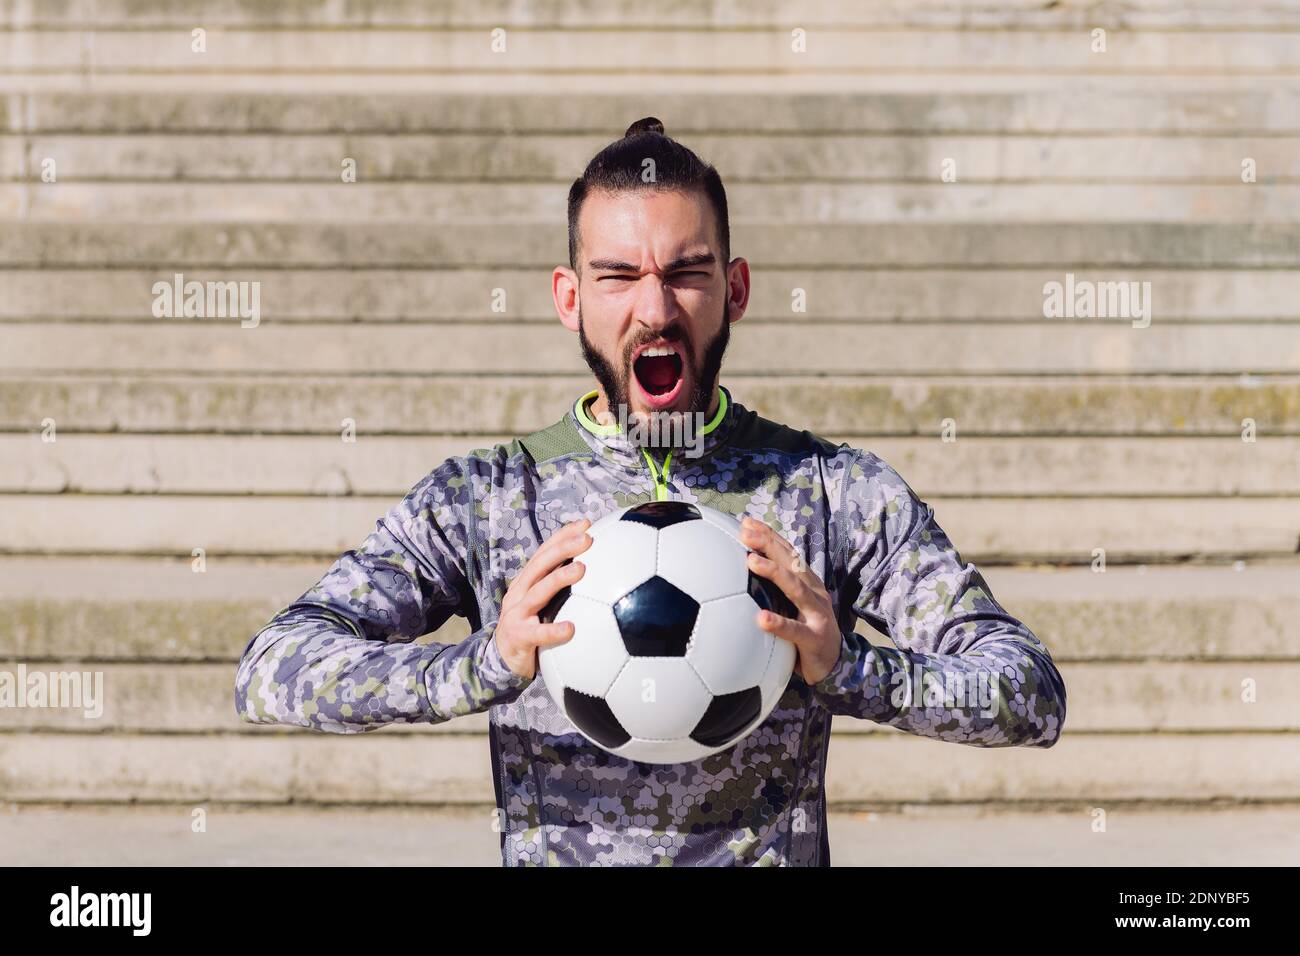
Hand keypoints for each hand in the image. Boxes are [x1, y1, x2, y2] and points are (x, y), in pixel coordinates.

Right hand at [494, 518, 591, 680]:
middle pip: (540, 565)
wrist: (501, 659)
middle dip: (563, 548)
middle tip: (587, 539)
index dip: (562, 536)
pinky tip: (571, 629)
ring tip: (582, 569)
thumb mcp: (542, 604)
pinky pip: (537, 634)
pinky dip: (553, 630)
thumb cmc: (530, 626)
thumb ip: (560, 588)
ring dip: (559, 579)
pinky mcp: (519, 637)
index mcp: (526, 582)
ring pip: (538, 592)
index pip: (544, 553)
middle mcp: (519, 593)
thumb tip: (595, 570)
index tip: (586, 524)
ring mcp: (516, 614)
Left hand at [739, 516, 841, 684]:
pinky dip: (779, 624)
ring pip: (796, 589)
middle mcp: (814, 593)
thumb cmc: (807, 631)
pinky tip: (761, 619)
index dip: (769, 536)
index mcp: (808, 583)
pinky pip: (795, 631)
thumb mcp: (793, 606)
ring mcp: (817, 614)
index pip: (788, 553)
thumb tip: (745, 571)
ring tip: (752, 562)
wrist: (836, 664)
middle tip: (746, 532)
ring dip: (774, 573)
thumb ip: (776, 590)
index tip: (747, 522)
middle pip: (791, 563)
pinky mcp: (815, 638)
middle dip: (769, 544)